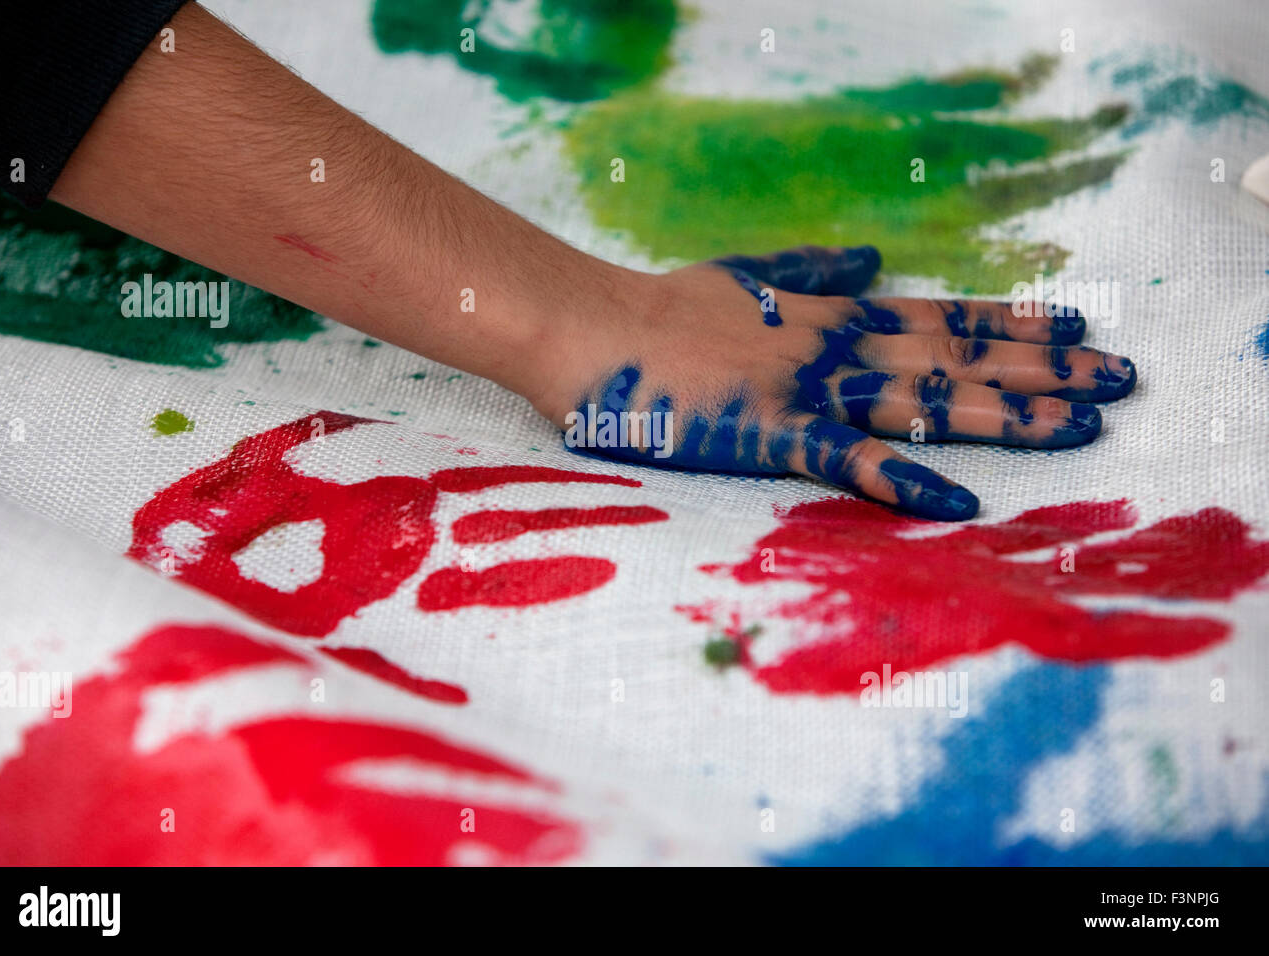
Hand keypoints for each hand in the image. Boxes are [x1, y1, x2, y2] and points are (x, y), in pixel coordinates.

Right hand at [535, 245, 1135, 520]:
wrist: (594, 332)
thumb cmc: (662, 309)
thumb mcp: (745, 277)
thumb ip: (811, 270)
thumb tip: (871, 260)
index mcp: (830, 315)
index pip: (940, 318)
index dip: (1012, 323)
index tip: (1079, 324)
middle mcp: (837, 349)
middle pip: (955, 357)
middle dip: (1040, 369)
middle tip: (1119, 380)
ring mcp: (808, 392)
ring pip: (924, 402)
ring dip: (1003, 415)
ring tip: (1079, 427)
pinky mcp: (769, 436)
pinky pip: (847, 460)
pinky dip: (903, 480)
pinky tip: (959, 501)